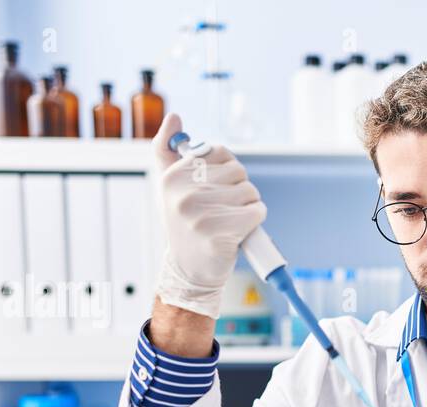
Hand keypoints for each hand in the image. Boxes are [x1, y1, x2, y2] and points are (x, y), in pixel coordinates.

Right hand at [151, 112, 266, 318]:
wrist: (190, 270)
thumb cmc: (187, 225)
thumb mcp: (172, 186)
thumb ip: (169, 151)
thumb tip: (175, 117)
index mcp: (172, 175)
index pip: (220, 152)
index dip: (227, 172)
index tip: (215, 190)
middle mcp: (181, 191)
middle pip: (239, 171)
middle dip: (240, 191)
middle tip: (223, 211)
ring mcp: (198, 212)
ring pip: (250, 192)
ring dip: (248, 208)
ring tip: (229, 223)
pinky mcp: (217, 231)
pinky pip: (257, 212)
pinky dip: (256, 222)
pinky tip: (239, 232)